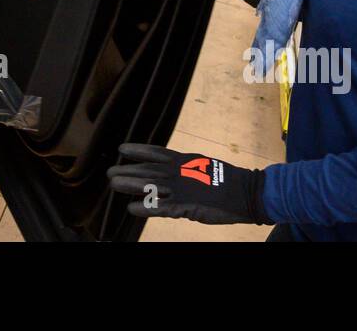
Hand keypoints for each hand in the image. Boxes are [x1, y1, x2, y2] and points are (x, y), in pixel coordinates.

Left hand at [107, 143, 271, 225]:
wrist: (246, 191)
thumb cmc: (228, 179)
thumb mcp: (203, 166)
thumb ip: (186, 167)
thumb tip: (174, 167)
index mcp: (184, 160)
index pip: (155, 153)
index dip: (138, 151)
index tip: (122, 149)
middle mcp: (179, 171)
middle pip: (147, 169)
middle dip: (128, 170)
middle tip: (110, 172)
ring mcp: (181, 189)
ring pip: (149, 185)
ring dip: (130, 184)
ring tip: (114, 183)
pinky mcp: (185, 206)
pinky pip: (161, 207)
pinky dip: (145, 207)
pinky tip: (132, 208)